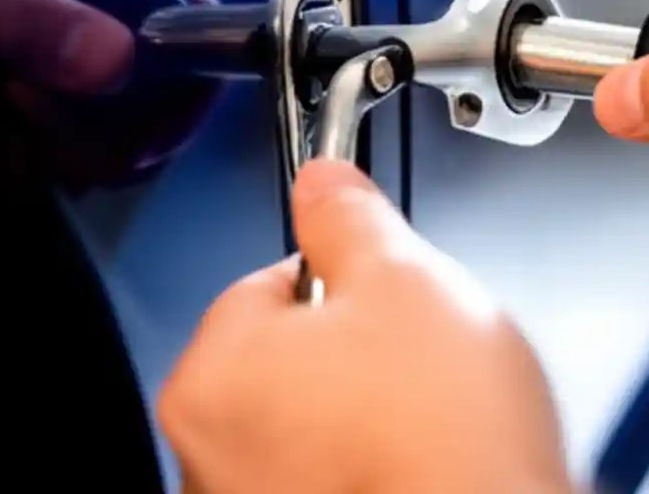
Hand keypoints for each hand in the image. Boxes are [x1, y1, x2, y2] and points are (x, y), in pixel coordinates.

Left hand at [0, 0, 218, 186]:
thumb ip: (36, 24)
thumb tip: (117, 65)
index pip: (195, 13)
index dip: (188, 83)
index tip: (143, 141)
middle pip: (173, 81)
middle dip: (124, 131)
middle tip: (55, 149)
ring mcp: (88, 35)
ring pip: (138, 118)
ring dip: (87, 152)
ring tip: (21, 151)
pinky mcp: (64, 76)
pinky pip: (98, 133)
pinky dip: (63, 160)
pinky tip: (16, 157)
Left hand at [158, 160, 570, 493]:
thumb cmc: (439, 436)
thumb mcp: (405, 278)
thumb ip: (350, 217)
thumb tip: (322, 184)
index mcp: (213, 376)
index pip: (271, 281)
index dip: (349, 276)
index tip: (391, 289)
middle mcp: (208, 455)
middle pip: (288, 358)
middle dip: (354, 348)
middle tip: (419, 358)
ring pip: (314, 423)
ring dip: (363, 412)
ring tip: (427, 419)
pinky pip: (335, 476)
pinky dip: (371, 468)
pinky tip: (420, 465)